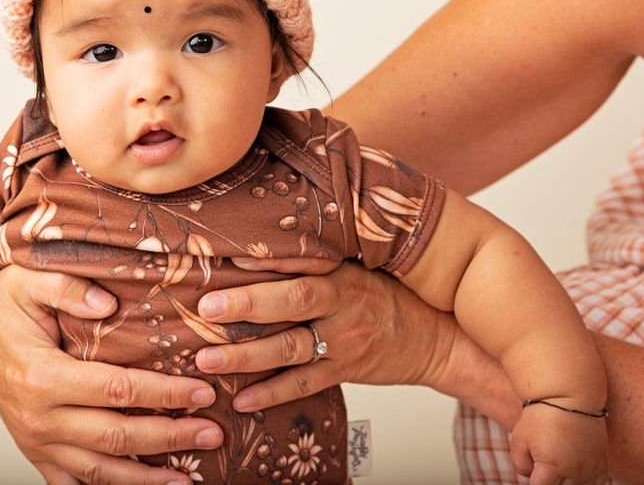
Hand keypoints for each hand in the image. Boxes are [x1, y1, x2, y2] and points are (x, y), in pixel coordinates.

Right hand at [0, 266, 223, 484]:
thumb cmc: (4, 300)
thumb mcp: (29, 278)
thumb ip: (68, 287)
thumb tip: (108, 303)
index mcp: (43, 375)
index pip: (118, 391)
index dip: (164, 394)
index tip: (203, 392)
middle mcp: (39, 417)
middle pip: (116, 438)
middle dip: (169, 438)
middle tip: (212, 434)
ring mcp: (35, 440)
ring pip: (98, 472)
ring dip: (145, 480)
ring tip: (188, 482)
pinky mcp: (34, 450)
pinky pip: (71, 482)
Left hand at [193, 259, 466, 411]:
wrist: (436, 338)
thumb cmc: (389, 295)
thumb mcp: (361, 264)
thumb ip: (318, 256)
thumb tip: (258, 244)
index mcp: (344, 270)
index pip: (304, 259)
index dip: (270, 258)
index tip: (232, 256)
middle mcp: (343, 303)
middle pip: (293, 301)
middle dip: (247, 305)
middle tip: (206, 307)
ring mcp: (344, 341)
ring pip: (290, 349)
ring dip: (246, 356)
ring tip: (207, 359)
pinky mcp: (345, 371)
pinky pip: (304, 385)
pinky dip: (271, 394)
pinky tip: (241, 399)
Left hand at [510, 402, 609, 484]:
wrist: (570, 396)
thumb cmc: (541, 416)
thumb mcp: (520, 438)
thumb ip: (520, 464)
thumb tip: (530, 476)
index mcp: (553, 468)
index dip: (534, 479)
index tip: (533, 467)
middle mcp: (576, 473)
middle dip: (550, 480)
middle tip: (545, 462)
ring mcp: (591, 469)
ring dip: (568, 483)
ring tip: (559, 464)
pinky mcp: (602, 463)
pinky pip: (597, 484)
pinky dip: (586, 482)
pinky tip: (576, 472)